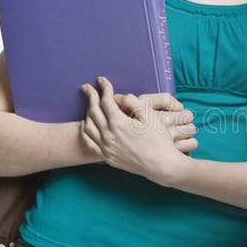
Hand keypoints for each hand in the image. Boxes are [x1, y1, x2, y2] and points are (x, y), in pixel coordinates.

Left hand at [80, 77, 196, 185]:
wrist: (162, 165)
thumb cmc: (160, 140)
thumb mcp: (150, 117)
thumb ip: (134, 103)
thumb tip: (122, 97)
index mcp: (119, 123)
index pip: (105, 100)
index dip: (104, 88)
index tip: (102, 80)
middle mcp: (108, 135)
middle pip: (93, 111)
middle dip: (90, 96)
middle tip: (88, 87)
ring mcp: (106, 147)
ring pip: (88, 126)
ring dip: (87, 112)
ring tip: (90, 105)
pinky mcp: (108, 157)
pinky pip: (89, 142)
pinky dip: (85, 132)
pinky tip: (86, 126)